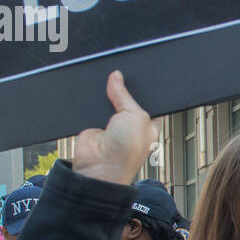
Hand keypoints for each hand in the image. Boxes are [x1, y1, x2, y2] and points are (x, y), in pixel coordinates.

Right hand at [73, 70, 159, 185]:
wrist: (99, 166)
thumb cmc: (126, 152)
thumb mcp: (136, 116)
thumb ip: (125, 95)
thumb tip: (116, 77)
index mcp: (148, 123)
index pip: (147, 99)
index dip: (143, 88)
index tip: (138, 73)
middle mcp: (130, 123)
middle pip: (126, 97)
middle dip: (122, 88)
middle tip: (120, 76)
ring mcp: (111, 123)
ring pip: (108, 99)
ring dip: (106, 94)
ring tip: (106, 86)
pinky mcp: (93, 123)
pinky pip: (91, 105)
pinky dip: (91, 100)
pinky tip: (93, 93)